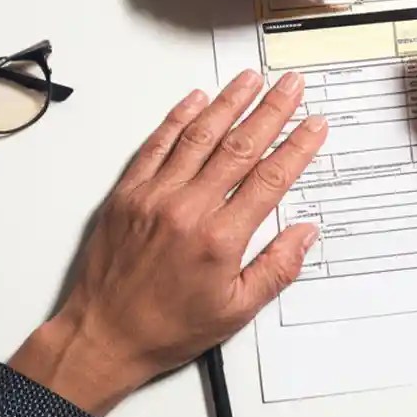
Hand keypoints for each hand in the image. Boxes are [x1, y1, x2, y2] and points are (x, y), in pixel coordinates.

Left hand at [8, 71, 324, 415]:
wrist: (102, 337)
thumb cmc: (165, 328)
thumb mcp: (236, 311)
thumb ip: (276, 268)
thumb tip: (304, 233)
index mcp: (219, 239)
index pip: (270, 179)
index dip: (297, 147)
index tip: (313, 126)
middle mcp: (187, 210)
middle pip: (239, 147)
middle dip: (271, 111)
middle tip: (290, 86)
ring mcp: (154, 197)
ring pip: (199, 136)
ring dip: (228, 103)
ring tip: (250, 80)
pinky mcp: (127, 194)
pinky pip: (156, 145)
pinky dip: (177, 119)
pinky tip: (195, 100)